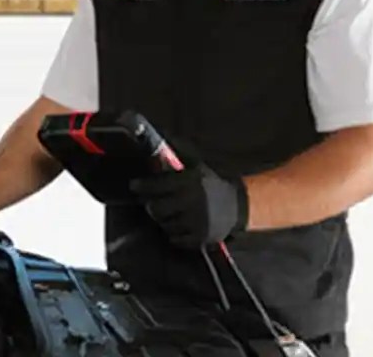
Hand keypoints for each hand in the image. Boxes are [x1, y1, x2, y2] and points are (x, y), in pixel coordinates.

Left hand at [129, 159, 248, 249]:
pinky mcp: (199, 237)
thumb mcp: (198, 166)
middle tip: (152, 202)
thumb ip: (181, 152)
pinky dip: (174, 233)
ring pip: (164, 224)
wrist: (238, 206)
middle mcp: (191, 202)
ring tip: (170, 212)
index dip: (142, 186)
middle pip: (156, 209)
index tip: (134, 185)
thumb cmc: (213, 184)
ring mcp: (195, 222)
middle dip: (152, 205)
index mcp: (189, 183)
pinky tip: (179, 224)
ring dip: (164, 219)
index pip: (157, 185)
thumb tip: (163, 134)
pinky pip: (175, 239)